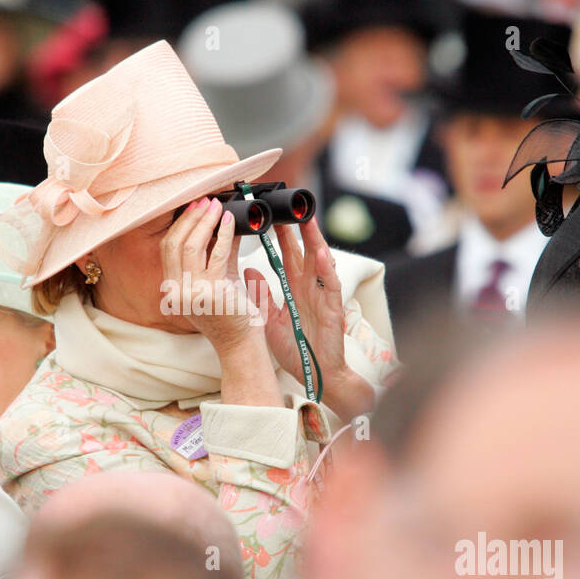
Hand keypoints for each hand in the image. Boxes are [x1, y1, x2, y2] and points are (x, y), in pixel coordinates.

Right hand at [161, 197, 280, 406]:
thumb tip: (225, 223)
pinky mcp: (212, 292)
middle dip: (190, 218)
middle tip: (205, 201)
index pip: (167, 249)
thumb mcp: (219, 281)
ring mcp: (192, 292)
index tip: (193, 208)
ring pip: (190, 246)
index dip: (180, 225)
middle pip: (174, 244)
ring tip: (217, 207)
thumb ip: (218, 254)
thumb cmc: (231, 316)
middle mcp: (177, 290)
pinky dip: (224, 234)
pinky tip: (231, 223)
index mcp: (173, 288)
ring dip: (205, 222)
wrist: (241, 344)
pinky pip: (216, 255)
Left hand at [245, 217, 373, 419]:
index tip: (268, 215)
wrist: (315, 374)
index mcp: (293, 287)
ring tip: (306, 218)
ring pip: (319, 260)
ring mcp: (321, 294)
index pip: (286, 254)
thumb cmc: (295, 348)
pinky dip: (326, 268)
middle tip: (286, 204)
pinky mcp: (332, 307)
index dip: (279, 235)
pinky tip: (321, 253)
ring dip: (314, 239)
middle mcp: (308, 286)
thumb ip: (261, 294)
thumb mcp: (269, 319)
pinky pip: (330, 284)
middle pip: (302, 250)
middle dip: (295, 227)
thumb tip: (247, 269)